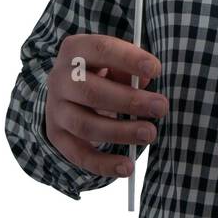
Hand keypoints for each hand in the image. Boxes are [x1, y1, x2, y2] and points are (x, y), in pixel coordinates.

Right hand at [44, 34, 168, 177]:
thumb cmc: (104, 70)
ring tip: (150, 133)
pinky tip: (126, 167)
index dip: (129, 59)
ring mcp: (55, 109)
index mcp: (76, 49)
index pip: (101, 49)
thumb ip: (130, 67)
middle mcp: (60, 78)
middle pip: (92, 91)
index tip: (157, 69)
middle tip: (161, 107)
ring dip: (121, 132)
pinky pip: (78, 154)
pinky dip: (103, 164)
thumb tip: (146, 80)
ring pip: (86, 125)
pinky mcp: (58, 135)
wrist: (69, 87)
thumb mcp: (116, 60)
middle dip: (130, 101)